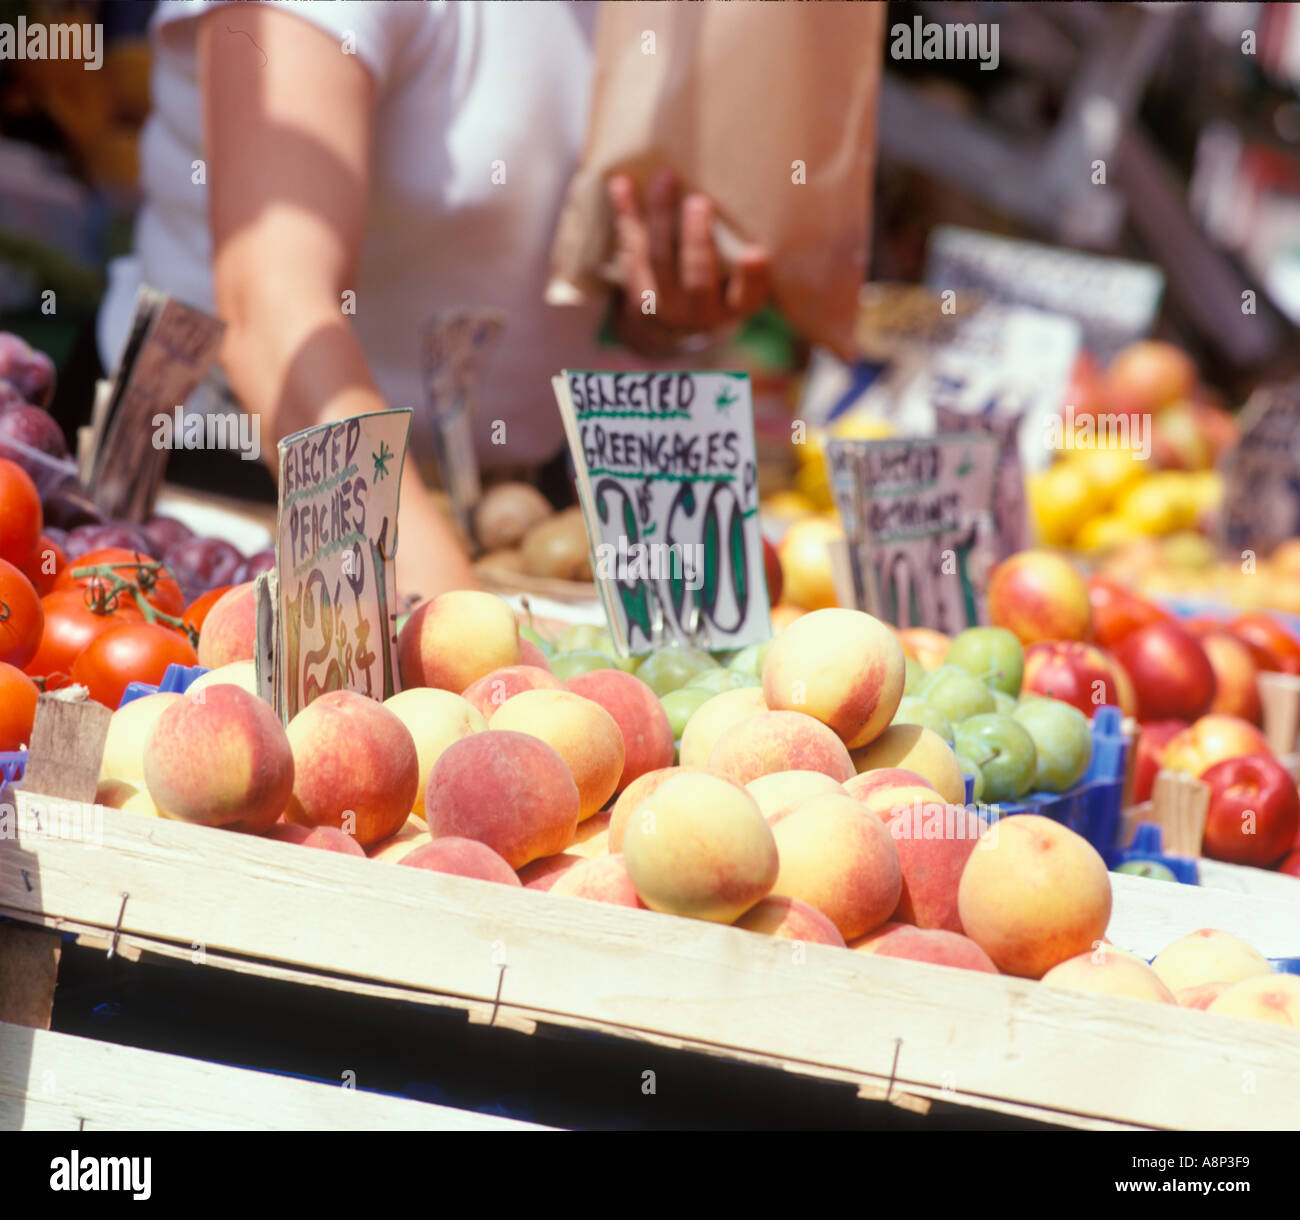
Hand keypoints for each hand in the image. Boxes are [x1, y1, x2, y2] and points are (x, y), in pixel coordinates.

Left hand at [608, 169, 769, 350]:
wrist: (673, 326)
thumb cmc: (720, 286)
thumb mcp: (740, 281)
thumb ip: (750, 253)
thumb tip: (774, 184)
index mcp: (736, 307)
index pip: (749, 294)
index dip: (752, 276)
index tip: (756, 252)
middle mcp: (701, 313)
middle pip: (697, 277)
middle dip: (696, 240)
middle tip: (700, 202)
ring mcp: (665, 308)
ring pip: (659, 260)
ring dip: (661, 217)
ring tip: (666, 179)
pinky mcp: (635, 296)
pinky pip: (629, 252)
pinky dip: (626, 216)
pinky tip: (620, 185)